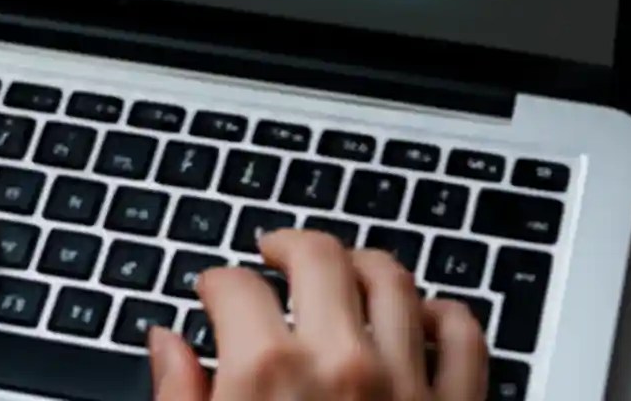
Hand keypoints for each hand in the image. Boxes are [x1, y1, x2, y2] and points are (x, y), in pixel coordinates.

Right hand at [149, 230, 488, 400]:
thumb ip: (180, 396)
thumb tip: (166, 345)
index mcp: (267, 374)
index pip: (233, 287)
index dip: (215, 283)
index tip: (214, 291)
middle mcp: (341, 364)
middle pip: (320, 256)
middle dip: (290, 244)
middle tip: (275, 252)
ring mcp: (406, 383)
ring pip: (393, 280)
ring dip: (364, 266)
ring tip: (344, 273)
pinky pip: (464, 336)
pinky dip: (445, 315)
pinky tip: (420, 316)